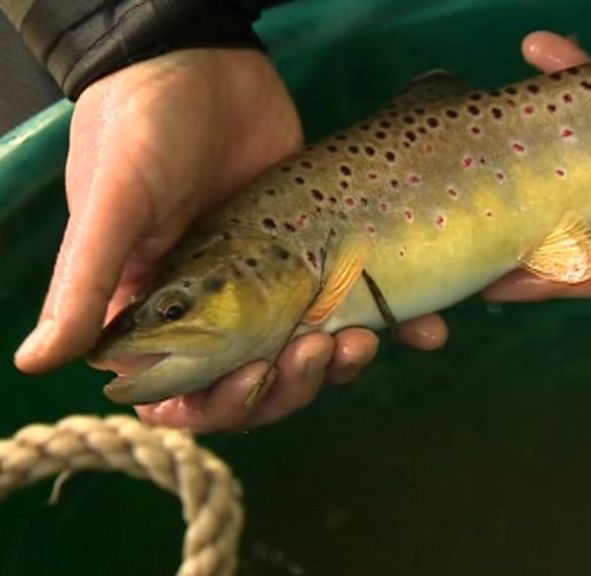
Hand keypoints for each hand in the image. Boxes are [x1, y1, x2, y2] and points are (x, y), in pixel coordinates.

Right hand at [13, 48, 444, 431]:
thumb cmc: (143, 130)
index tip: (250, 382)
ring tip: (367, 336)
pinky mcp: (322, 255)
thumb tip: (35, 363)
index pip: (187, 396)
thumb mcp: (114, 206)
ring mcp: (273, 284)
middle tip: (320, 348)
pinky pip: (361, 305)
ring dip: (340, 364)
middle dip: (291, 384)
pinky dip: (394, 324)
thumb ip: (85, 283)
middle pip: (259, 385)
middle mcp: (216, 311)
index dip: (219, 407)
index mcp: (157, 315)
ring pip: (311, 354)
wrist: (203, 60)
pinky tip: (423, 327)